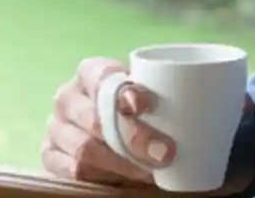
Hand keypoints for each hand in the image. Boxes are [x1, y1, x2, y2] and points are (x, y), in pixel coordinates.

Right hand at [41, 57, 176, 184]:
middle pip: (95, 117)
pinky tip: (126, 181)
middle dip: (133, 137)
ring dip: (122, 164)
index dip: (123, 90)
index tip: (145, 105)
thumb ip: (167, 92)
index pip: (102, 76)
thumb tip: (204, 96)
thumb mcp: (149, 96)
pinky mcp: (50, 156)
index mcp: (90, 73)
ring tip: (151, 172)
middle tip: (165, 153)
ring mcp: (56, 128)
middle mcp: (67, 97)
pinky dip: (103, 177)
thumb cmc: (139, 110)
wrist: (110, 135)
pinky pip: (73, 171)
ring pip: (84, 149)